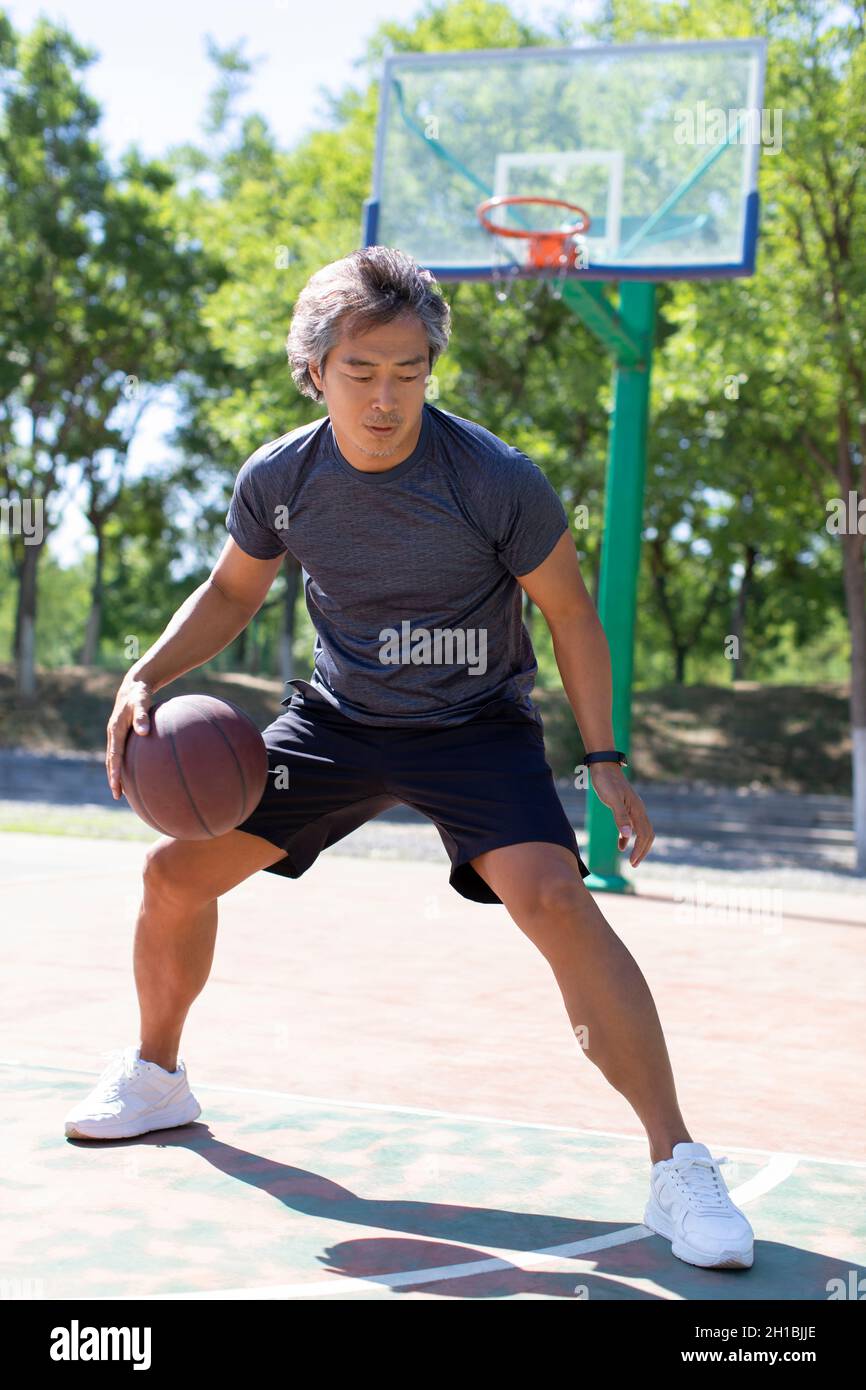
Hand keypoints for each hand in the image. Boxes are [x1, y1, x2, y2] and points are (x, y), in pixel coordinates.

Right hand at [106, 675, 152, 799]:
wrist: (134, 686)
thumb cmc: (139, 694)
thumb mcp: (141, 702)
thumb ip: (142, 716)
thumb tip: (144, 732)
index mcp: (115, 730)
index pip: (114, 755)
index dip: (114, 771)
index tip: (115, 785)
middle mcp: (113, 734)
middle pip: (111, 761)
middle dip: (113, 778)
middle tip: (116, 795)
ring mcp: (117, 735)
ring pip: (114, 758)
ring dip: (116, 773)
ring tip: (122, 790)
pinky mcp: (123, 734)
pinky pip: (122, 752)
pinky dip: (124, 764)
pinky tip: (135, 772)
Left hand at [589, 763, 654, 866]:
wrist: (603, 766)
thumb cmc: (606, 782)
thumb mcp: (611, 799)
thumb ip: (619, 816)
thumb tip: (628, 835)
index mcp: (637, 810)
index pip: (644, 835)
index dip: (639, 850)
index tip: (632, 862)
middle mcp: (639, 810)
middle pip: (647, 835)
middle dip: (642, 851)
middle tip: (634, 865)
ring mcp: (633, 809)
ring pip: (642, 831)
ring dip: (638, 846)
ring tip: (631, 859)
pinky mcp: (626, 808)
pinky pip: (632, 826)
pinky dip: (628, 838)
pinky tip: (620, 845)